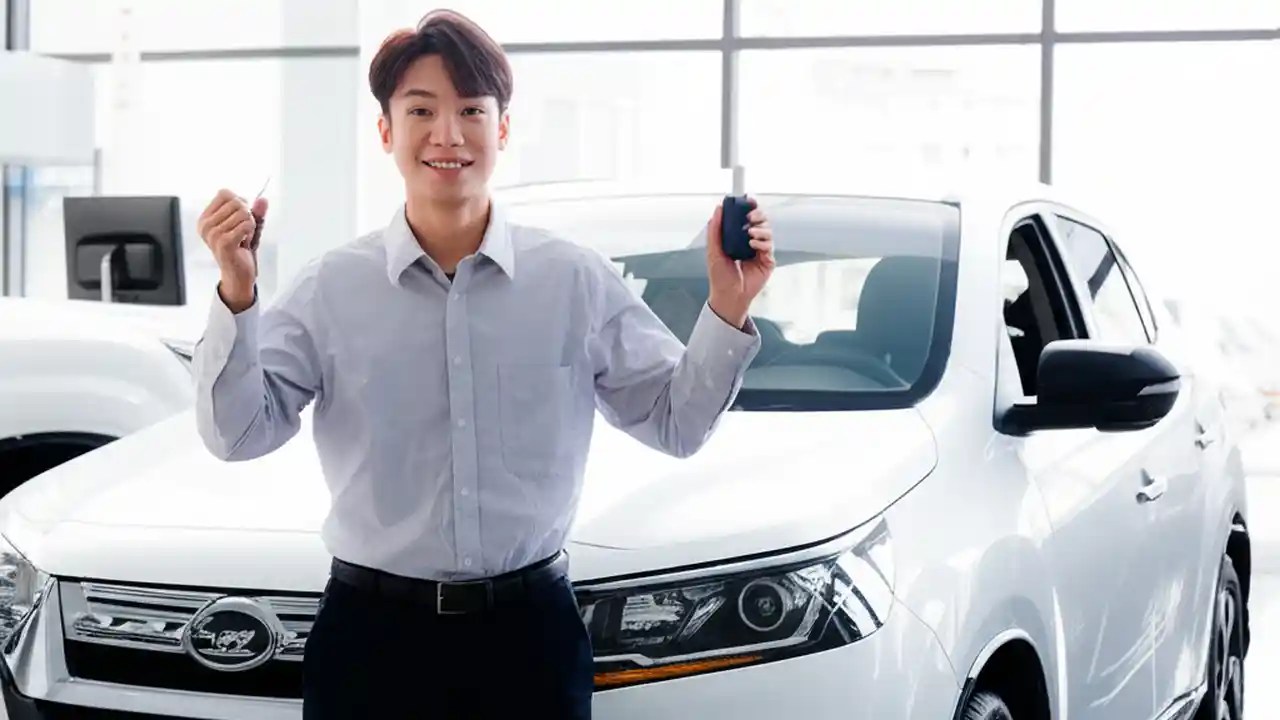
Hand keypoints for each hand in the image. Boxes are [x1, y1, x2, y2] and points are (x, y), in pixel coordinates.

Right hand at [197, 188, 266, 311]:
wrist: (238, 274)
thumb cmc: (239, 249)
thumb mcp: (247, 226)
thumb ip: (255, 211)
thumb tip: (263, 199)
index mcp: (205, 219)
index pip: (224, 193)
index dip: (240, 202)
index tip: (240, 218)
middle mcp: (205, 225)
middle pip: (236, 202)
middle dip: (247, 215)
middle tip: (243, 232)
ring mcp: (213, 234)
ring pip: (243, 213)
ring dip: (250, 226)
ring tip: (243, 238)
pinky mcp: (224, 242)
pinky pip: (247, 225)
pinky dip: (251, 232)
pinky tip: (245, 242)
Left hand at [705, 197, 774, 328]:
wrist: (728, 296)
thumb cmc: (720, 276)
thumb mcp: (713, 250)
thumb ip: (715, 230)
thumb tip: (718, 209)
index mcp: (738, 237)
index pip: (747, 217)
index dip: (750, 207)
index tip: (749, 200)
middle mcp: (751, 241)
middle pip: (761, 221)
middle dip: (758, 215)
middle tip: (750, 216)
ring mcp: (760, 251)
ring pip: (767, 231)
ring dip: (760, 228)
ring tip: (750, 233)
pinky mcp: (767, 261)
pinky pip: (769, 246)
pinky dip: (762, 242)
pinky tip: (753, 244)